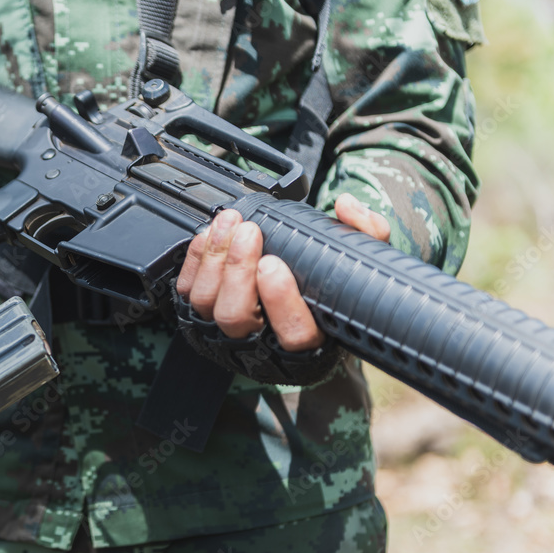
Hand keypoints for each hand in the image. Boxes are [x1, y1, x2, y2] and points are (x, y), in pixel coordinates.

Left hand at [176, 193, 390, 351]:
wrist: (292, 306)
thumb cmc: (325, 291)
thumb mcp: (359, 264)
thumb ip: (366, 235)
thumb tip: (347, 206)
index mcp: (309, 343)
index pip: (294, 334)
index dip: (280, 301)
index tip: (274, 264)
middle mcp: (263, 346)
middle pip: (237, 317)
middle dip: (238, 270)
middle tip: (251, 232)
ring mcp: (225, 334)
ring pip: (208, 304)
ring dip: (215, 259)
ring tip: (231, 223)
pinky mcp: (198, 318)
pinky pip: (188, 291)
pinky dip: (196, 260)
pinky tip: (210, 234)